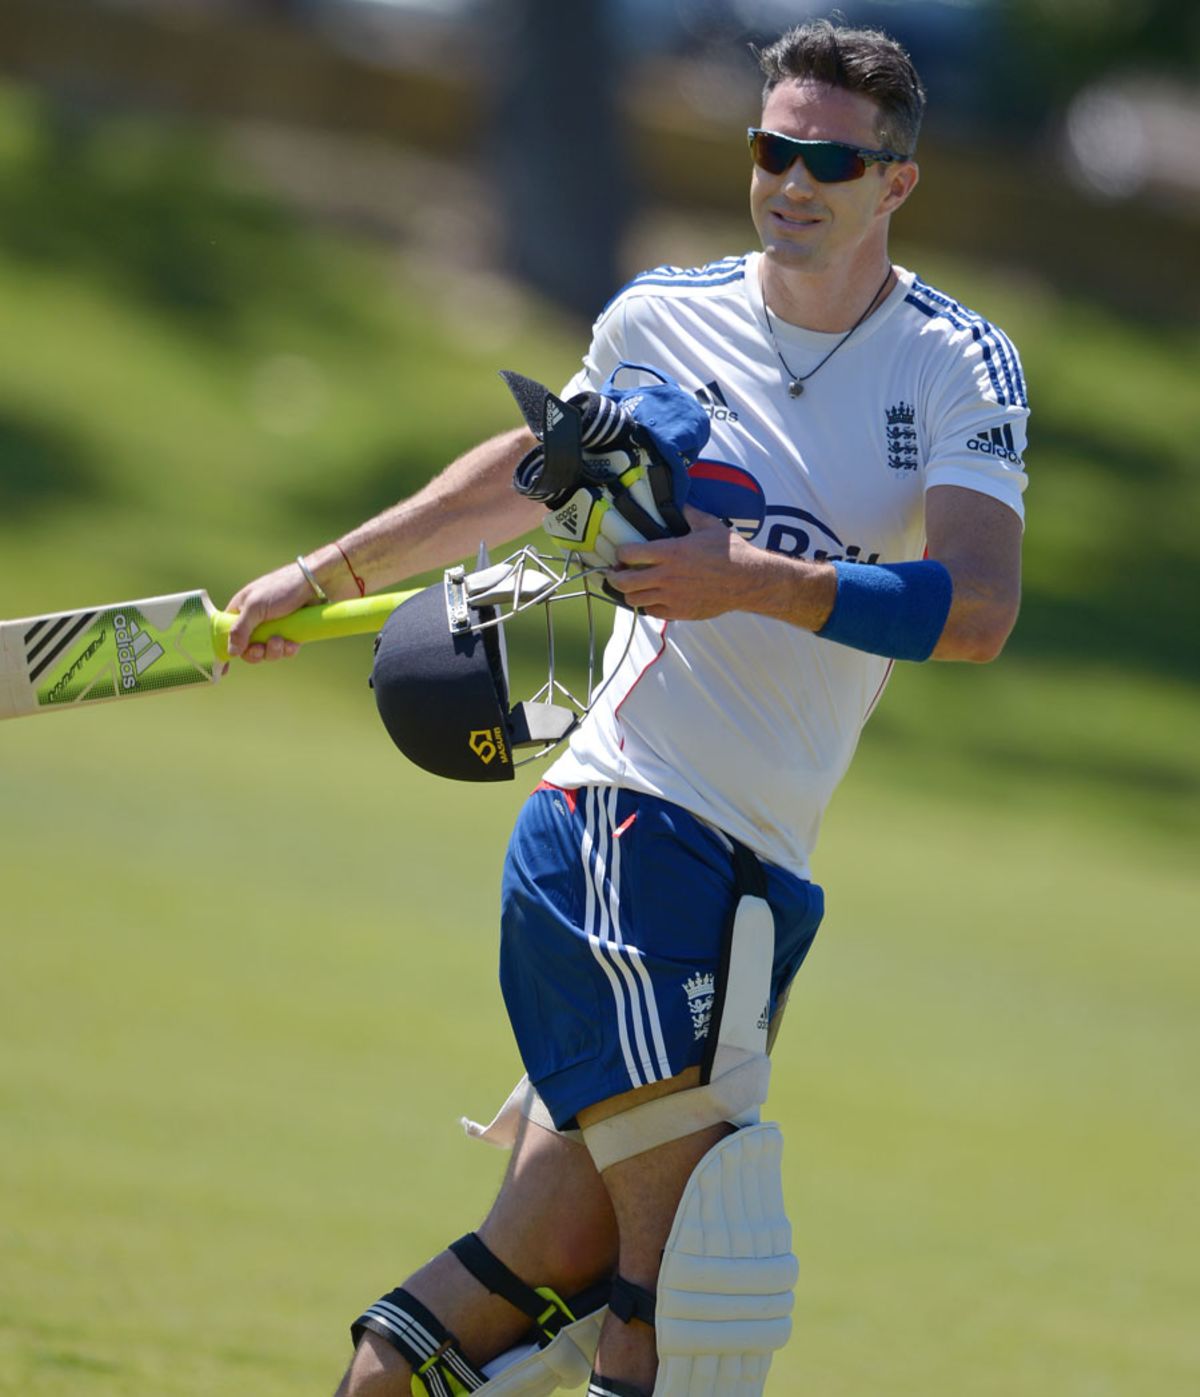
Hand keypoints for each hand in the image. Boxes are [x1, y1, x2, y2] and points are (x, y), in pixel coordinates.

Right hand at [224, 562, 311, 661]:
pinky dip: (288, 649)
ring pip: (269, 651)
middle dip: (256, 653)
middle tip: (262, 648)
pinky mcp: (292, 632)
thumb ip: (240, 629)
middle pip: (249, 648)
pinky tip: (294, 643)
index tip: (227, 670)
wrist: (318, 583)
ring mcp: (275, 626)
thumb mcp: (255, 607)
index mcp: (241, 610)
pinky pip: (285, 649)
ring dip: (274, 651)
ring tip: (282, 640)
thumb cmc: (283, 587)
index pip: (228, 634)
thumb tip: (231, 652)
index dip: (228, 650)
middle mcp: (256, 620)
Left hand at [605, 507, 760, 619]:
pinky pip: (652, 612)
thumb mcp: (710, 526)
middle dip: (614, 576)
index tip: (621, 552)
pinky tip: (652, 598)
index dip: (620, 552)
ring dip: (630, 592)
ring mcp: (672, 596)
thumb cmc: (731, 552)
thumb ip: (690, 514)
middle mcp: (666, 576)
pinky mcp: (680, 611)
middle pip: (624, 581)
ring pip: (634, 600)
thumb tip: (682, 503)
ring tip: (633, 586)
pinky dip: (648, 606)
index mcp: (670, 552)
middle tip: (616, 572)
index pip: (629, 553)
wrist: (748, 581)